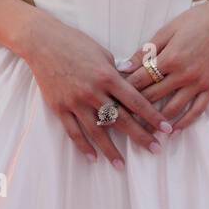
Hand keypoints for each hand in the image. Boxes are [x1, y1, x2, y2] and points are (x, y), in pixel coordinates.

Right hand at [20, 12, 174, 167]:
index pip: (135, 100)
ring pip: (97, 131)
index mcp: (107, 76)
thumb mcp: (102, 53)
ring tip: (122, 165)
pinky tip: (93, 157)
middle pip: (121, 119)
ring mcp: (75, 101)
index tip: (165, 129)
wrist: (43, 42)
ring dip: (111, 150)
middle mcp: (93, 91)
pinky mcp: (60, 107)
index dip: (152, 116)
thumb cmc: (75, 43)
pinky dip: (83, 146)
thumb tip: (131, 82)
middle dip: (140, 136)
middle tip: (155, 149)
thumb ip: (117, 71)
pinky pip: (74, 131)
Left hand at [117, 0, 208, 133]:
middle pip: (153, 96)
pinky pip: (197, 111)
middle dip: (135, 107)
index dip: (125, 89)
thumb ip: (145, 51)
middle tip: (122, 117)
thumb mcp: (167, 31)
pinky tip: (173, 130)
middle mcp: (184, 74)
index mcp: (170, 58)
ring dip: (157, 120)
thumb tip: (123, 67)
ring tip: (143, 129)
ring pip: (173, 108)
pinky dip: (184, 123)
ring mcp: (199, 83)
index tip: (114, 98)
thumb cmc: (195, 21)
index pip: (140, 80)